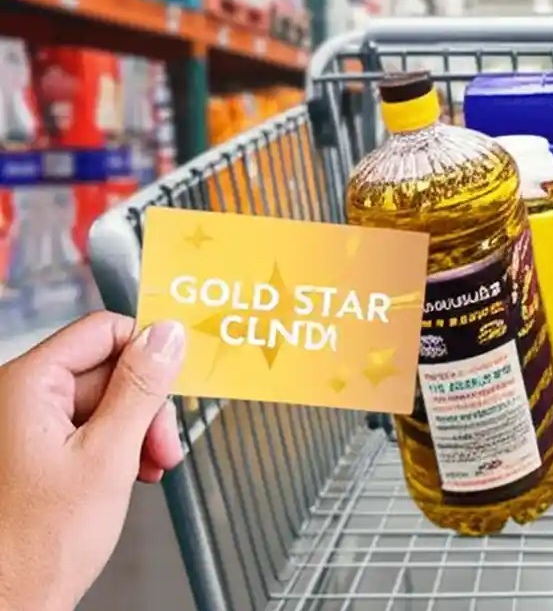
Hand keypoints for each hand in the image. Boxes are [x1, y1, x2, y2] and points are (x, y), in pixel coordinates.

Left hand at [0, 313, 185, 610]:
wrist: (13, 599)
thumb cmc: (41, 542)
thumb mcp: (110, 455)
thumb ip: (142, 388)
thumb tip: (168, 335)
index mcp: (27, 385)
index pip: (103, 331)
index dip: (146, 355)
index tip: (174, 384)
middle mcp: (20, 397)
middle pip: (107, 369)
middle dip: (145, 406)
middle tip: (161, 446)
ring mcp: (26, 424)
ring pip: (104, 401)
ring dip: (137, 430)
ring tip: (148, 467)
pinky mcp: (36, 448)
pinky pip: (89, 427)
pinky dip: (119, 446)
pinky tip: (130, 473)